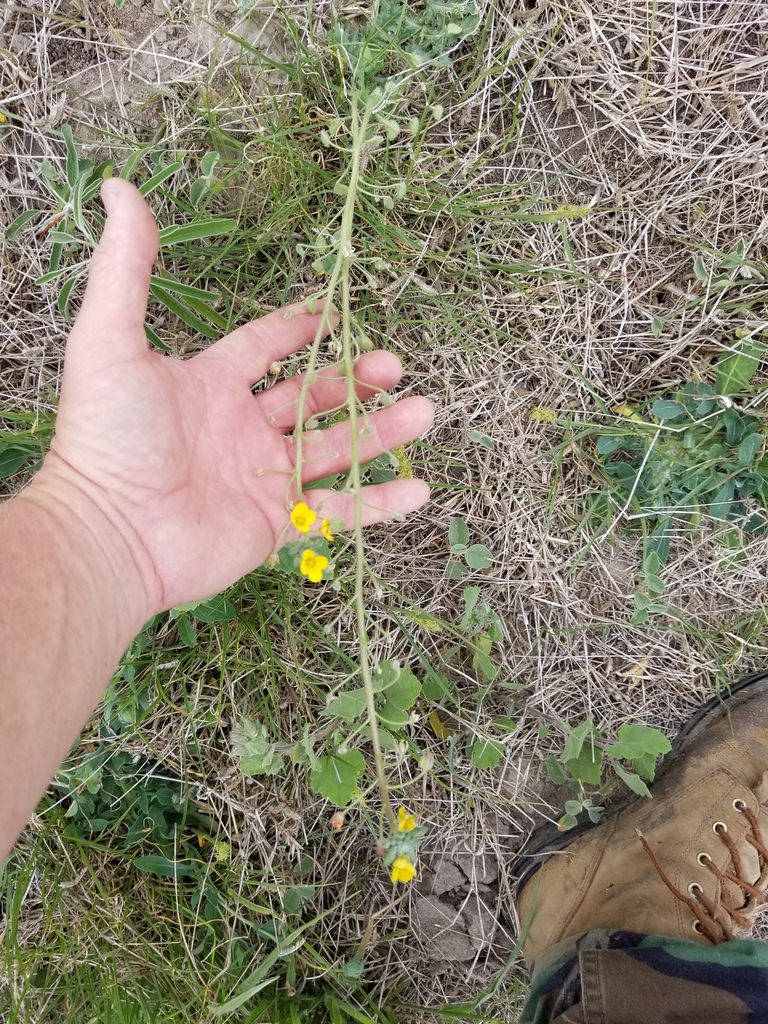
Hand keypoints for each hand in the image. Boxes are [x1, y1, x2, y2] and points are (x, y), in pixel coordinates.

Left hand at [32, 179, 433, 615]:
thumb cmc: (107, 437)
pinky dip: (379, 503)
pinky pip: (338, 512)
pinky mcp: (276, 523)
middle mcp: (241, 430)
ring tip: (425, 412)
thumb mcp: (111, 340)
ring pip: (335, 449)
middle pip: (312, 396)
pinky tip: (419, 489)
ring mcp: (261, 478)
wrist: (111, 532)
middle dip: (356, 379)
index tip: (338, 311)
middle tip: (395, 366)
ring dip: (381, 432)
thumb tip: (120, 189)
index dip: (298, 327)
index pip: (264, 347)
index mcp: (210, 386)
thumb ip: (125, 268)